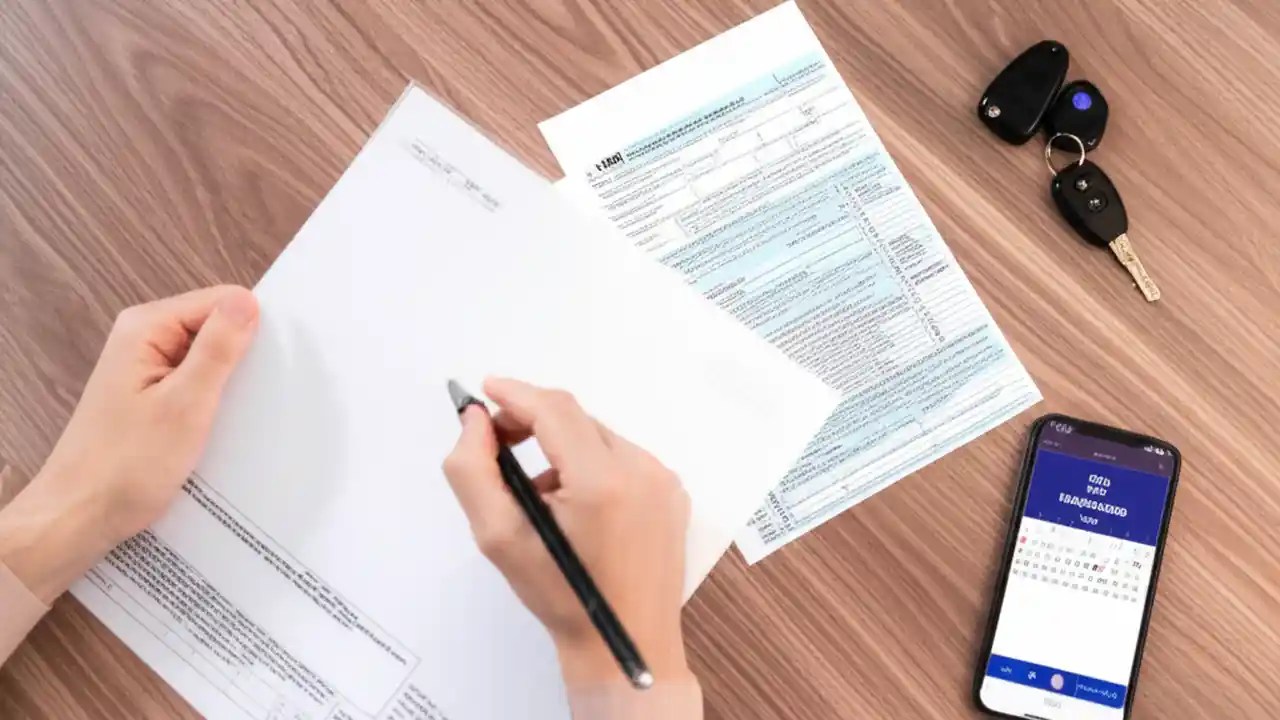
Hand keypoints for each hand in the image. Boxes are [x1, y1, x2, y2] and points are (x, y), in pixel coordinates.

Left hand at [0, 286, 258, 602]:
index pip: (221, 301)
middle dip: (244, 356)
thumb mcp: (185, 404)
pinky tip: (225, 426)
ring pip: (208, 358)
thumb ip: (217, 349)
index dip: (252, 328)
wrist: (80, 517)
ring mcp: (145, 369)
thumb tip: (246, 302)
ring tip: (245, 414)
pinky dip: (216, 402)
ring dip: (231, 383)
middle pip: (215, 326)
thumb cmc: (124, 467)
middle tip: (263, 394)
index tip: (276, 361)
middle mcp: (142, 340)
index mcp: (146, 329)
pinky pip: (196, 384)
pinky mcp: (151, 396)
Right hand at [443, 378, 692, 686]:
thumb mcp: (500, 538)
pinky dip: (592, 467)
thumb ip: (475, 471)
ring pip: (599, 439)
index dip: (516, 395)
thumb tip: (476, 420)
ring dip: (562, 449)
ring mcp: (663, 482)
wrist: (625, 645)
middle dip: (533, 422)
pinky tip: (574, 506)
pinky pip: (623, 460)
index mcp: (603, 481)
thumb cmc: (561, 598)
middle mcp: (642, 471)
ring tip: (536, 494)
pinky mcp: (673, 495)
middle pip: (576, 420)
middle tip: (496, 443)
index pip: (554, 410)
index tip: (485, 392)